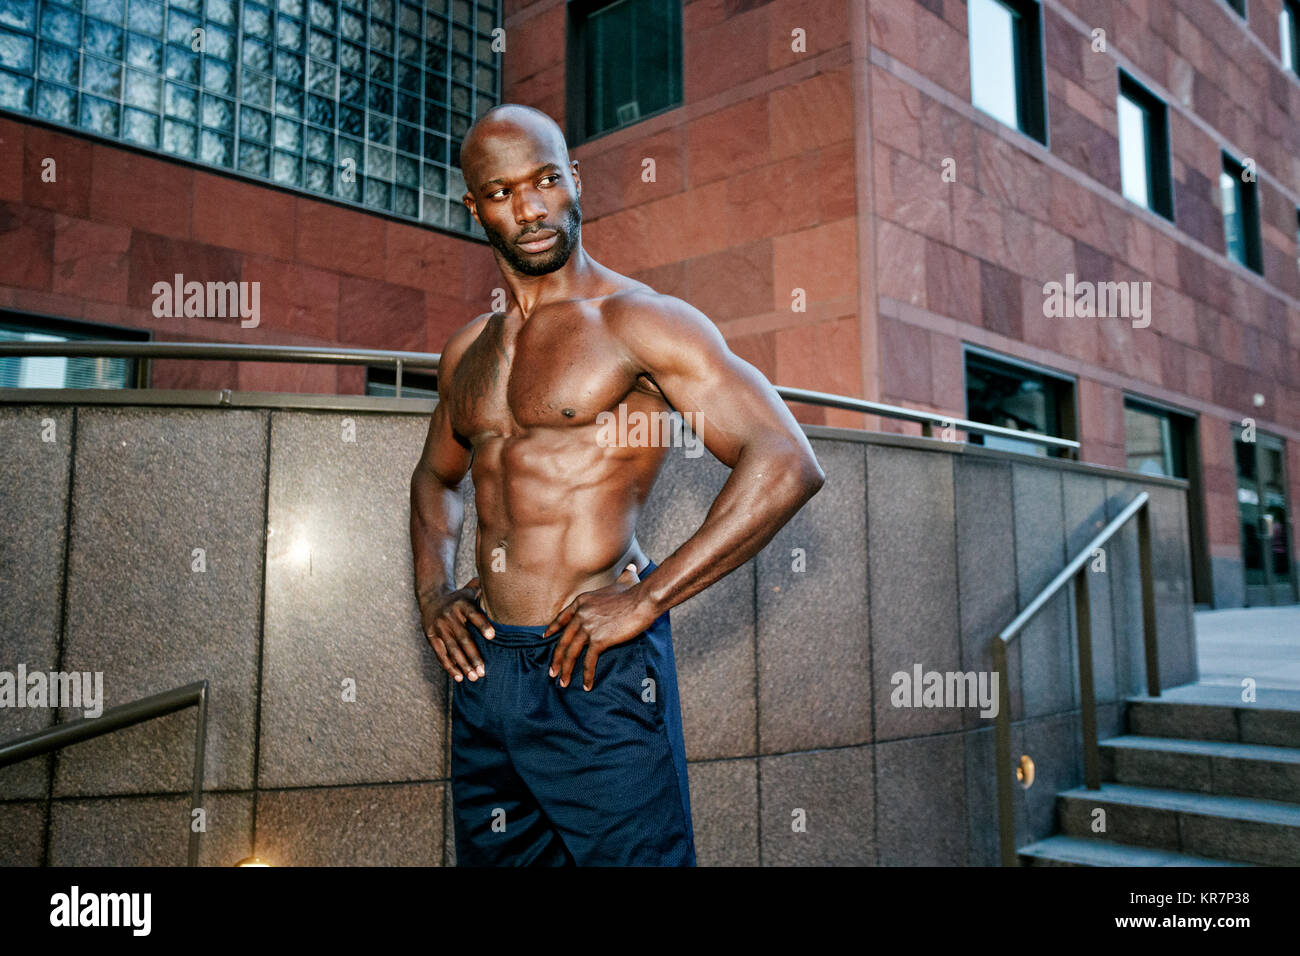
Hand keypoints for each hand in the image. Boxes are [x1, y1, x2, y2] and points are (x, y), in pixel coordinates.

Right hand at [420, 576, 494, 682]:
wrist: (432, 598)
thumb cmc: (460, 598)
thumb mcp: (470, 590)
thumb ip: (485, 591)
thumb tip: (505, 585)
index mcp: (462, 604)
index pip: (474, 615)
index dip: (483, 625)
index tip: (493, 636)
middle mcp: (450, 616)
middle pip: (463, 638)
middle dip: (474, 656)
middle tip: (484, 671)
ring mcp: (439, 627)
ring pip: (452, 649)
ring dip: (463, 665)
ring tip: (474, 678)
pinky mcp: (431, 637)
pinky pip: (441, 654)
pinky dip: (450, 666)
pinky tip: (459, 677)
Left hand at [544, 563, 655, 690]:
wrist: (642, 600)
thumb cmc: (636, 591)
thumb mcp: (624, 581)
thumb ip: (623, 576)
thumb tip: (631, 569)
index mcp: (582, 602)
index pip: (562, 617)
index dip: (553, 628)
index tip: (545, 637)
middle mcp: (581, 614)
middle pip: (564, 640)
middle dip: (556, 658)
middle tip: (552, 672)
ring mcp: (588, 627)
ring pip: (571, 653)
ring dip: (565, 670)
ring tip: (563, 683)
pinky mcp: (598, 640)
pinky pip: (589, 661)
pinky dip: (586, 675)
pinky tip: (586, 685)